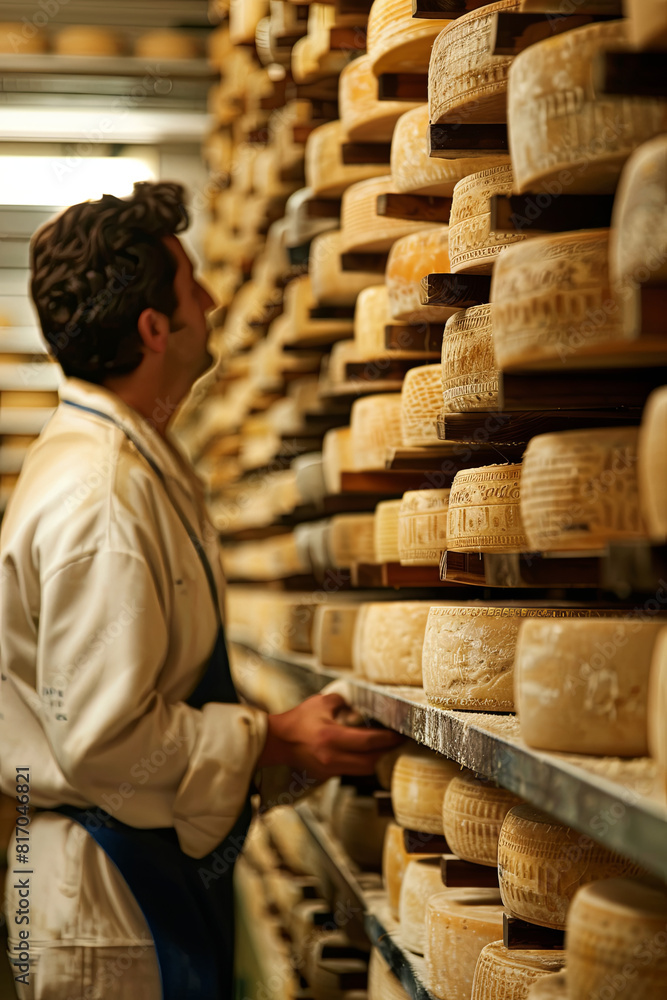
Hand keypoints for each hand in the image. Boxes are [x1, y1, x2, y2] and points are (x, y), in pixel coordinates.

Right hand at [257, 693, 403, 780]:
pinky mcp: (327, 775)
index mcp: (331, 737)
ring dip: (377, 760)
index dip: (388, 738)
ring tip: (386, 747)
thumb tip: (360, 703)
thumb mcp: (320, 703)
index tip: (400, 733)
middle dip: (388, 752)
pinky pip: (352, 771)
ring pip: (364, 770)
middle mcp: (332, 757)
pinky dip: (362, 762)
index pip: (368, 741)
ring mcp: (330, 769)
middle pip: (371, 762)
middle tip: (398, 742)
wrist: (277, 742)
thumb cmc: (298, 720)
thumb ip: (343, 701)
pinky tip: (367, 752)